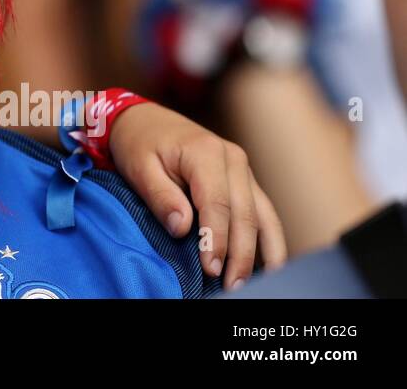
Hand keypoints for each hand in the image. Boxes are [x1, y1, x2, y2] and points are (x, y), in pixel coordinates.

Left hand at [107, 101, 286, 288]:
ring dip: (262, 252)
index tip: (211, 269)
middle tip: (231, 287)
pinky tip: (268, 265)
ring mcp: (242, 168)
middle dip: (240, 254)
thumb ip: (161, 197)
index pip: (218, 204)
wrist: (142, 120)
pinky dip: (268, 238)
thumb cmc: (138, 144)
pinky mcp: (244, 179)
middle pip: (244, 214)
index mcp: (206, 152)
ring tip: (254, 283)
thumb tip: (182, 228)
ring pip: (262, 215)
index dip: (217, 239)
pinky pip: (262, 211)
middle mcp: (232, 158)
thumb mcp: (139, 168)